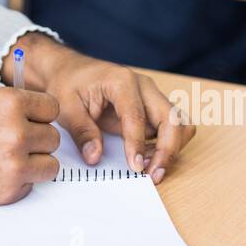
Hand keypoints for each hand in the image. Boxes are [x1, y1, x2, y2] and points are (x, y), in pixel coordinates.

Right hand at [0, 87, 59, 210]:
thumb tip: (32, 108)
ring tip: (9, 160)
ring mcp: (13, 165)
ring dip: (34, 163)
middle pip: (52, 138)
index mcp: (8, 103)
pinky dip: (18, 182)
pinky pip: (31, 185)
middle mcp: (16, 133)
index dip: (40, 115)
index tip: (31, 120)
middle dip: (37, 140)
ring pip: (50, 165)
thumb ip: (6, 103)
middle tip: (13, 143)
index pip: (52, 108)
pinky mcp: (8, 192)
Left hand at [1, 33, 194, 183]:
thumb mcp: (65, 107)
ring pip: (180, 123)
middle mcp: (144, 87)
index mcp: (121, 81)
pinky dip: (167, 146)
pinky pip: (172, 129)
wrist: (70, 70)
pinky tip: (148, 159)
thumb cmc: (68, 84)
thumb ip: (81, 132)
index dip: (138, 144)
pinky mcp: (152, 109)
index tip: (136, 167)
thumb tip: (95, 157)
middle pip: (172, 118)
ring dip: (172, 148)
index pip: (137, 116)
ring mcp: (151, 97)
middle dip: (167, 149)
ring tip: (152, 169)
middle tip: (153, 175)